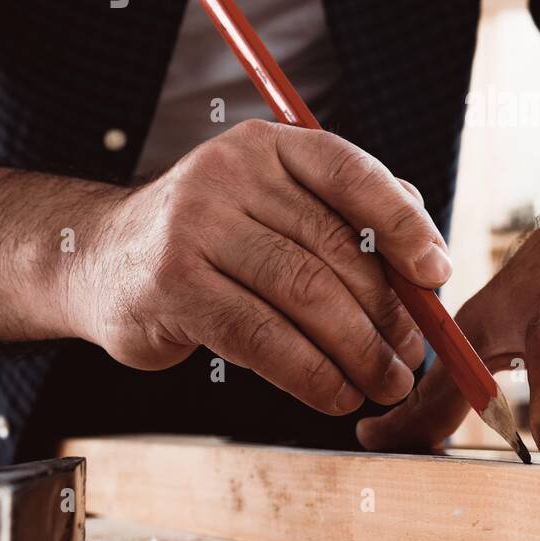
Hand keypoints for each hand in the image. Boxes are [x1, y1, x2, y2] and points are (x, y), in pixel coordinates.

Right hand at [67, 119, 449, 413]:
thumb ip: (346, 213)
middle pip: (332, 247)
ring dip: (357, 349)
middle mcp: (229, 175)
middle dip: (388, 309)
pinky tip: (336, 394)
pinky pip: (262, 337)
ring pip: (303, 295)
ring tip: (386, 380)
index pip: (350, 172)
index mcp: (267, 146)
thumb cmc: (213, 236)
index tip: (438, 272)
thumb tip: (427, 256)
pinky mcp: (174, 288)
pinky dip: (310, 373)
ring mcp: (195, 228)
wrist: (101, 260)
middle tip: (416, 352)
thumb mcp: (274, 202)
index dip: (403, 224)